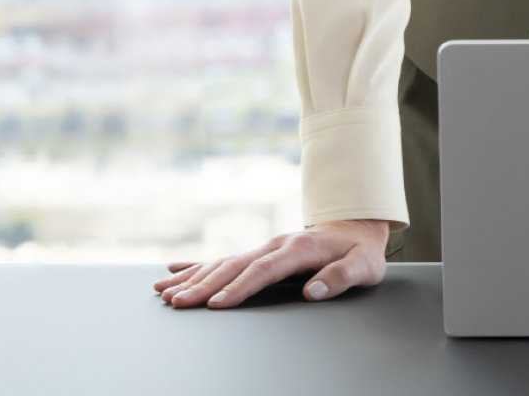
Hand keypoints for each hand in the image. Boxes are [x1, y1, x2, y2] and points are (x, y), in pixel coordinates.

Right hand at [155, 219, 391, 308]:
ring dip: (193, 277)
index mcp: (299, 249)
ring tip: (165, 291)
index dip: (239, 288)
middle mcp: (276, 245)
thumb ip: (340, 277)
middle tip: (177, 302)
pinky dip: (197, 264)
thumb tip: (314, 291)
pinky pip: (224, 258)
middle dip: (203, 285)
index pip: (263, 271)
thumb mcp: (363, 265)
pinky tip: (173, 270)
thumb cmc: (359, 250)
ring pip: (223, 262)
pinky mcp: (260, 252)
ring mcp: (265, 247)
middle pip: (233, 266)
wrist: (355, 223)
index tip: (217, 304)